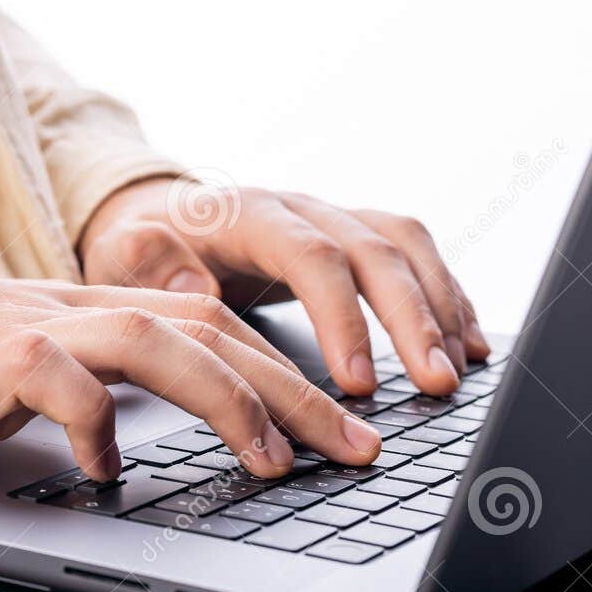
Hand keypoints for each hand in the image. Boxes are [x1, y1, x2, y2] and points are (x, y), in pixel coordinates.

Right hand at [0, 251, 382, 479]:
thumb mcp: (0, 386)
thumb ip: (69, 397)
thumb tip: (135, 446)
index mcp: (76, 315)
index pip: (208, 326)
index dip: (286, 375)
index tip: (344, 429)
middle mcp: (61, 309)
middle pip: (208, 328)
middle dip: (297, 390)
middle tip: (357, 451)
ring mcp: (18, 327)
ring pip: (155, 336)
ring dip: (228, 400)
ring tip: (270, 463)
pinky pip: (55, 380)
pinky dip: (96, 425)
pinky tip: (108, 473)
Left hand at [78, 177, 489, 396]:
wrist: (158, 212)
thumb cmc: (140, 244)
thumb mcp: (122, 253)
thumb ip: (151, 265)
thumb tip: (197, 288)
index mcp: (249, 213)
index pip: (310, 257)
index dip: (341, 316)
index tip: (357, 380)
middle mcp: (302, 208)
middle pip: (374, 252)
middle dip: (412, 320)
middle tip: (434, 383)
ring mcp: (333, 219)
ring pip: (406, 248)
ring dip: (440, 308)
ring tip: (457, 370)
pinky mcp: (353, 238)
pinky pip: (415, 256)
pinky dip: (448, 297)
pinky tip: (469, 343)